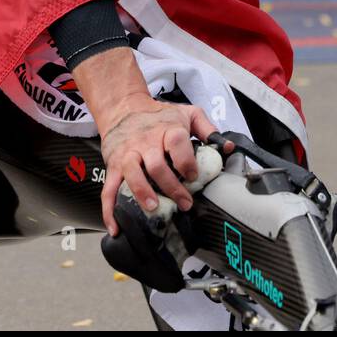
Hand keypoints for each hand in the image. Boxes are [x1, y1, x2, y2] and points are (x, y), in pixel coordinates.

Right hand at [97, 98, 233, 235]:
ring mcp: (128, 155)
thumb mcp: (187, 114)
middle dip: (171, 187)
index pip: (177, 143)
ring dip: (142, 193)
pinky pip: (108, 190)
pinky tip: (116, 227)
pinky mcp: (114, 167)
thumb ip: (208, 129)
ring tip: (154, 208)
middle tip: (185, 203)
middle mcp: (146, 142)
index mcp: (167, 129)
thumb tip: (227, 147)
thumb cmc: (159, 116)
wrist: (124, 108)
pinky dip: (109, 211)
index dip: (186, 161)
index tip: (193, 176)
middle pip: (157, 165)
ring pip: (133, 175)